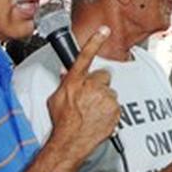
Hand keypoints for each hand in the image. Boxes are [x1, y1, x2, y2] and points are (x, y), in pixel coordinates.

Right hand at [46, 27, 119, 157]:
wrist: (71, 141)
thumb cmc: (62, 122)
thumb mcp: (56, 98)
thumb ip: (64, 83)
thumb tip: (67, 73)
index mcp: (74, 82)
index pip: (85, 56)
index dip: (95, 41)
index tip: (104, 29)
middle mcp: (91, 87)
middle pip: (103, 76)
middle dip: (98, 84)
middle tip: (90, 97)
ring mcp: (105, 97)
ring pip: (110, 92)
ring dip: (104, 99)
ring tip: (92, 111)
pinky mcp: (115, 108)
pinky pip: (116, 105)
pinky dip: (110, 110)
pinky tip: (99, 117)